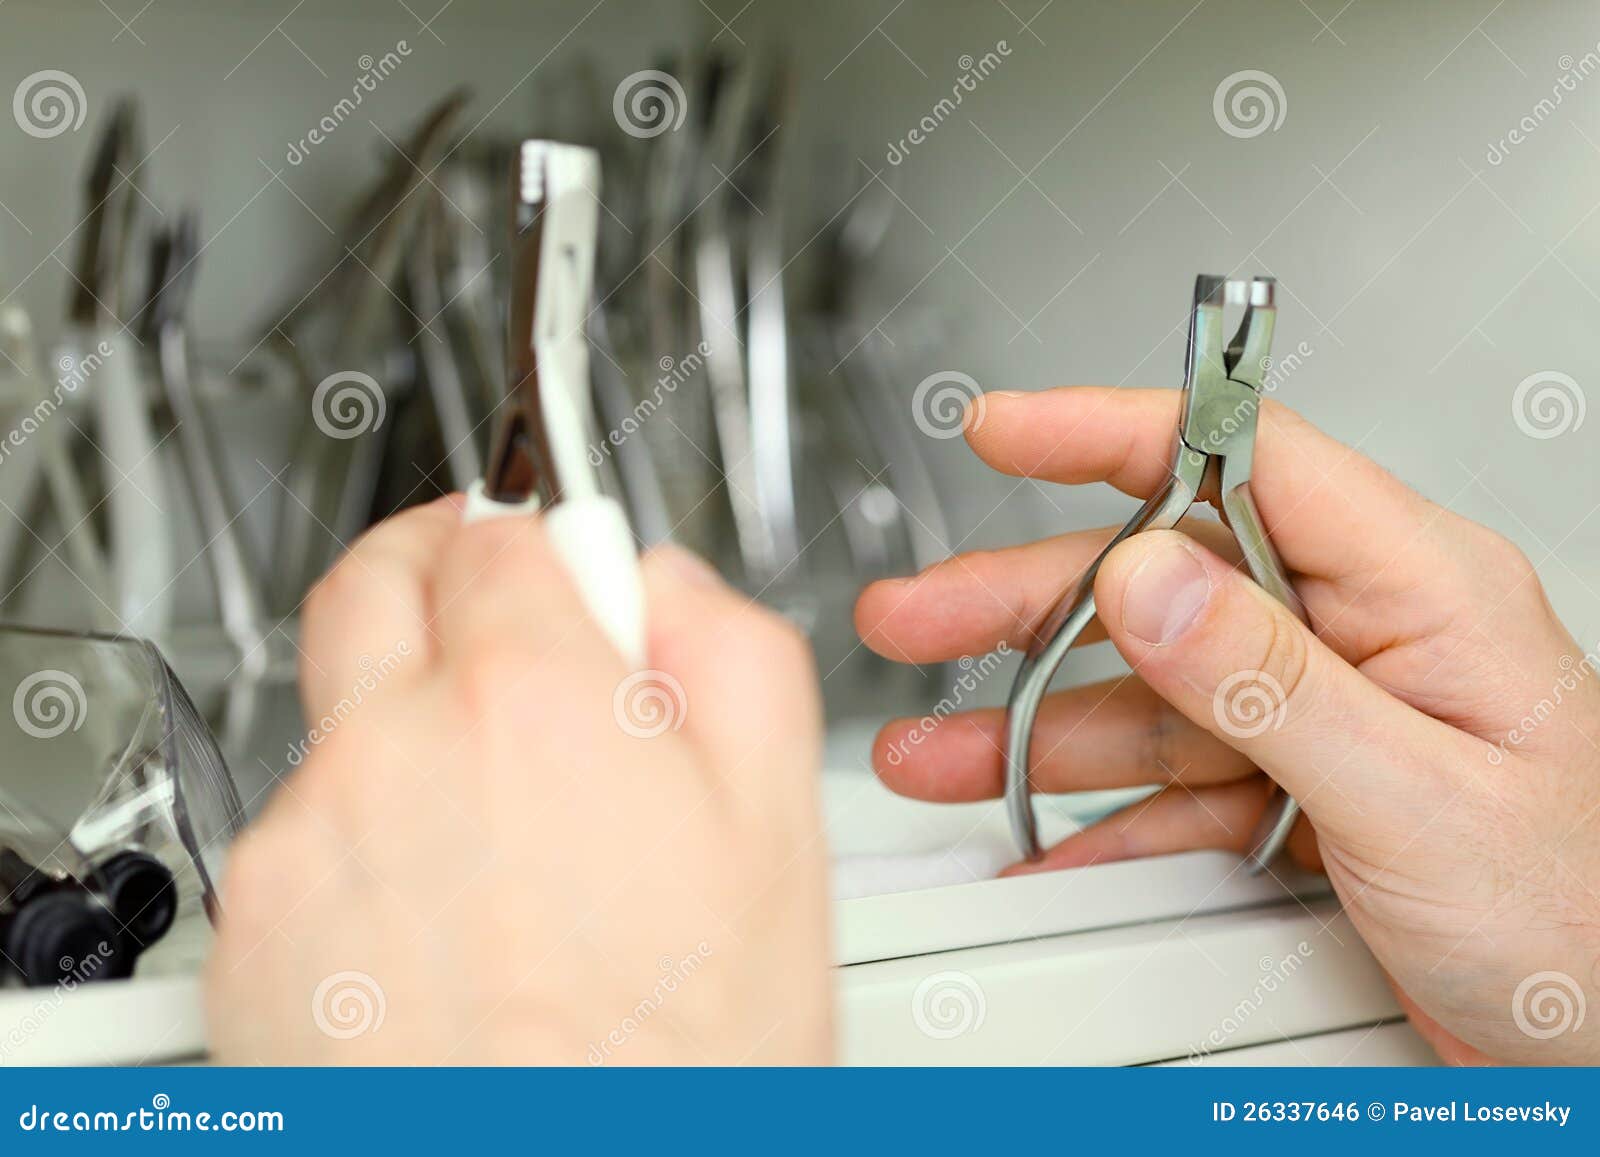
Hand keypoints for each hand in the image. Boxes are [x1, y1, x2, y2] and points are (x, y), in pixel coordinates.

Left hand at [206, 497, 829, 1063]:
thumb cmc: (679, 1062)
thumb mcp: (780, 831)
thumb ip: (727, 649)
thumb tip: (661, 582)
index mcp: (536, 703)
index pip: (505, 532)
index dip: (546, 536)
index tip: (562, 564)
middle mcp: (398, 751)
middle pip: (376, 580)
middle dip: (433, 566)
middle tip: (486, 608)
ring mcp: (310, 840)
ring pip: (340, 714)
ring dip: (404, 721)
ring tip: (498, 830)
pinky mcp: (253, 928)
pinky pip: (300, 829)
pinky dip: (361, 833)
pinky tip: (444, 919)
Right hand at [856, 388, 1599, 1064]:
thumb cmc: (1587, 929)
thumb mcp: (1420, 800)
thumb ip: (1271, 683)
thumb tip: (1149, 578)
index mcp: (1420, 591)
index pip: (1248, 461)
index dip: (1113, 431)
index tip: (1005, 427)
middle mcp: (1364, 638)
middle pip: (1162, 583)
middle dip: (1023, 601)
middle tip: (917, 616)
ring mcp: (1326, 720)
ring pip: (1148, 696)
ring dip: (1035, 728)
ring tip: (941, 752)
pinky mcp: (1302, 798)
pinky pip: (1176, 792)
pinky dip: (1101, 824)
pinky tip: (1042, 841)